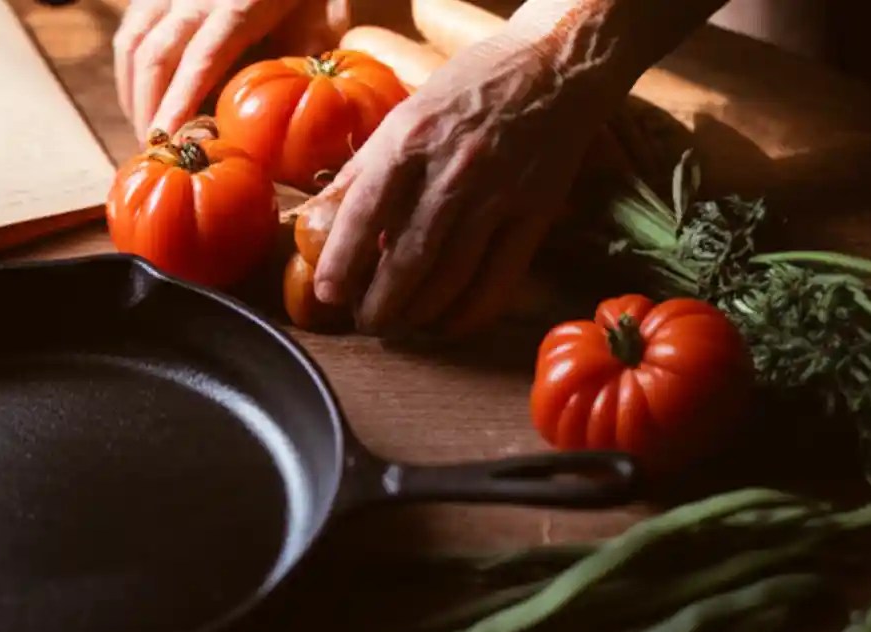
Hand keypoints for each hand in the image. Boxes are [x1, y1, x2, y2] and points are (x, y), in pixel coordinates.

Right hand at [113, 0, 346, 142]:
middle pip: (154, 57)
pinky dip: (128, 69)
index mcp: (240, 4)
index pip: (199, 62)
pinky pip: (129, 29)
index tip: (168, 141)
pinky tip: (138, 95)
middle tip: (156, 150)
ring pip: (131, 43)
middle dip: (147, 109)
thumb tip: (289, 107)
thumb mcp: (320, 12)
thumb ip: (305, 55)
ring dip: (131, 93)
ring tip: (144, 130)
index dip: (178, 105)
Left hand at [312, 33, 627, 337]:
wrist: (555, 65)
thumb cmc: (469, 88)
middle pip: (409, 255)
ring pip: (451, 275)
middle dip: (381, 302)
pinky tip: (449, 326)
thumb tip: (316, 218)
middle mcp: (453, 169)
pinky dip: (470, 312)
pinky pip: (498, 278)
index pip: (365, 209)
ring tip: (399, 327)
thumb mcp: (404, 113)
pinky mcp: (535, 213)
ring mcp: (498, 194)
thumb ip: (362, 170)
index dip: (343, 258)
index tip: (327, 295)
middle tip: (366, 324)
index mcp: (410, 138)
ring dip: (420, 313)